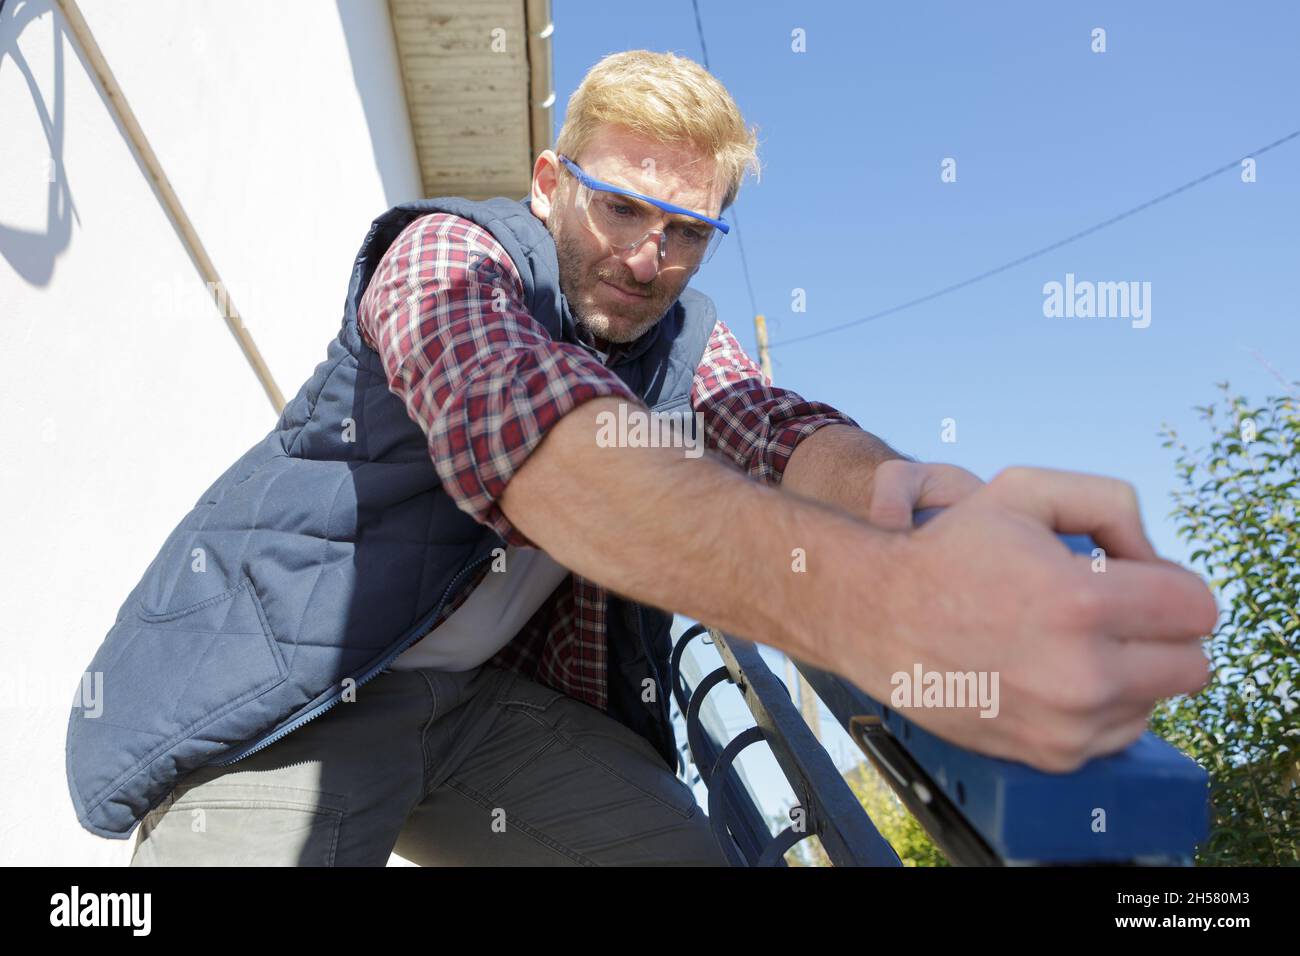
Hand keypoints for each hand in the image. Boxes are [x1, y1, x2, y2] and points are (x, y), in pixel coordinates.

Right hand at [821, 466, 1217, 772]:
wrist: (875, 618)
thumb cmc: (947, 552)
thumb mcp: (1021, 490)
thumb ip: (1109, 503)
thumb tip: (1153, 558)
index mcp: (1082, 603)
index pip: (1197, 607)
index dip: (1172, 584)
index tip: (1138, 581)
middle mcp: (1082, 673)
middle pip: (1192, 664)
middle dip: (1163, 632)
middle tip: (1118, 613)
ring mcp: (1068, 724)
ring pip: (1158, 701)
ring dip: (1133, 671)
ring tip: (1075, 643)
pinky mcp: (1053, 755)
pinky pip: (1119, 733)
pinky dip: (1102, 705)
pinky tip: (1056, 673)